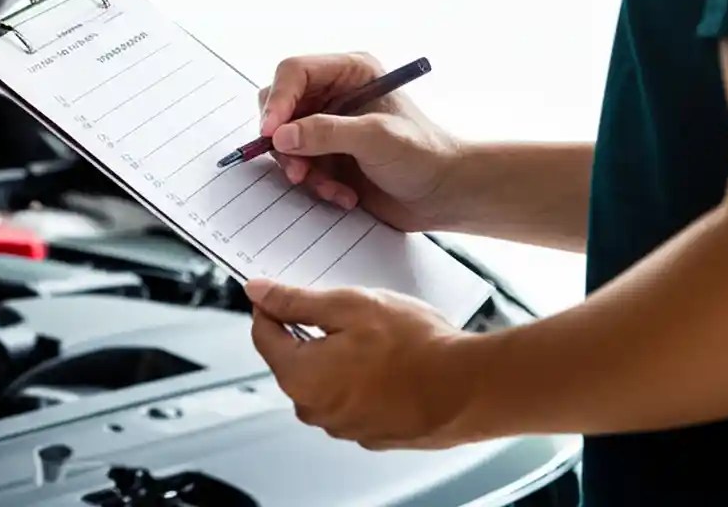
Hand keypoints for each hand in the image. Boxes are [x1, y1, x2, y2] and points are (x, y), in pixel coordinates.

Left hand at [245, 277, 476, 450]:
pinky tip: (390, 363)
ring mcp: (343, 426)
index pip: (263, 335)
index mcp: (300, 376)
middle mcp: (315, 408)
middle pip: (294, 360)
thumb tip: (259, 293)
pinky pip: (353, 399)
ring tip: (378, 339)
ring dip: (341, 357)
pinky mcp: (371, 433)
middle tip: (348, 313)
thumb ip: (296, 300)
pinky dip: (363, 380)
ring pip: (326, 380)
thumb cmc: (416, 348)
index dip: (271, 307)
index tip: (282, 293)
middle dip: (313, 333)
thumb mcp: (348, 306)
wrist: (469, 388)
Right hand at [258, 52, 460, 231]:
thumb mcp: (376, 138)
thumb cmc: (424, 155)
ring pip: (284, 140)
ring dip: (302, 169)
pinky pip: (297, 165)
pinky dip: (314, 183)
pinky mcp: (325, 155)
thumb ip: (327, 133)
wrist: (443, 195)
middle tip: (297, 169)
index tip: (271, 132)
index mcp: (350, 72)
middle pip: (281, 106)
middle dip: (285, 141)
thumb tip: (280, 136)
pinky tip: (343, 194)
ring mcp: (327, 126)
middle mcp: (334, 94)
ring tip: (331, 187)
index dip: (278, 100)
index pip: (294, 72)